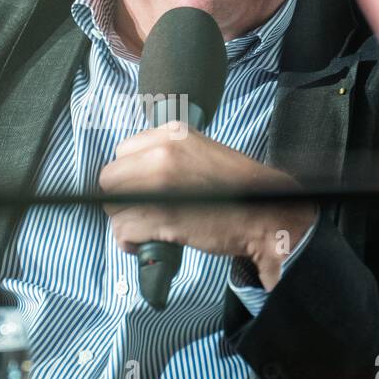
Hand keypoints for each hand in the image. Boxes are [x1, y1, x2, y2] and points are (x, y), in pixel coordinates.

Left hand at [99, 124, 316, 290]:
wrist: (269, 215)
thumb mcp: (201, 152)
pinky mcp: (160, 218)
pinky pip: (123, 231)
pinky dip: (128, 242)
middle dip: (120, 198)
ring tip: (143, 230)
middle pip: (110, 179)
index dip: (129, 175)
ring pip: (112, 206)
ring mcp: (158, 185)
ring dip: (124, 221)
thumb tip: (134, 174)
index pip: (122, 152)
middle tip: (140, 211)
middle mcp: (161, 153)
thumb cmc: (238, 189)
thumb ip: (167, 155)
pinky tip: (143, 244)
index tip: (141, 189)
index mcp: (171, 134)